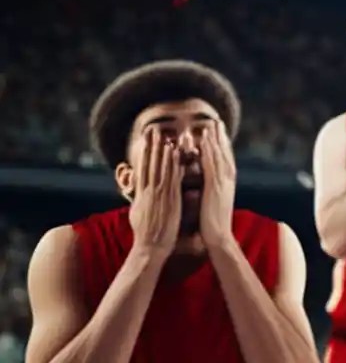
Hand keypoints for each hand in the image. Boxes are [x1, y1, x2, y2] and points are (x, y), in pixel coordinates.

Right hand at [129, 129, 181, 254]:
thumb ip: (141, 200)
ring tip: (164, 135)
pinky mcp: (168, 199)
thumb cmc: (147, 235)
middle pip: (149, 164)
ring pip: (160, 167)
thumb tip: (139, 193)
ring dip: (162, 150)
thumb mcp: (139, 213)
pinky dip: (172, 163)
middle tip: (151, 129)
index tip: (146, 140)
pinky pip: (171, 177)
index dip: (145, 154)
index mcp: (142, 194)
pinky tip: (174, 152)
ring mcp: (158, 194)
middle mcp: (148, 192)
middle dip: (150, 146)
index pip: (142, 169)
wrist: (150, 248)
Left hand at [199, 123, 236, 246]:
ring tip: (211, 123)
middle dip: (221, 137)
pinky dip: (208, 149)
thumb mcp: (213, 206)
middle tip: (217, 121)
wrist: (218, 238)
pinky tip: (203, 138)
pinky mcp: (215, 185)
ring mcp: (223, 182)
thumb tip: (202, 190)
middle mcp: (227, 180)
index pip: (225, 160)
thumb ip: (210, 194)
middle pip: (225, 153)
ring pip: (219, 154)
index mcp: (226, 184)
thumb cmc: (212, 226)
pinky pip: (211, 162)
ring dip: (215, 138)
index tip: (218, 133)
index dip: (222, 145)